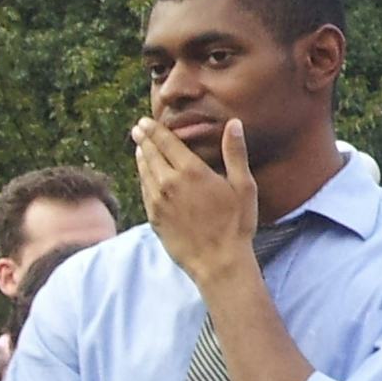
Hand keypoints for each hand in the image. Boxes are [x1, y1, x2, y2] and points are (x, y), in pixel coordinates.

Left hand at [132, 116, 259, 288]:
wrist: (218, 260)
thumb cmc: (237, 223)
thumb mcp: (244, 186)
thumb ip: (235, 153)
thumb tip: (234, 124)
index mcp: (191, 172)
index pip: (167, 143)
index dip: (155, 130)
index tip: (145, 120)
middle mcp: (169, 183)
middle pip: (151, 154)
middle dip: (143, 139)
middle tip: (137, 128)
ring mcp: (158, 201)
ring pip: (144, 172)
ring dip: (141, 156)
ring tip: (139, 147)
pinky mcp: (154, 217)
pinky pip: (144, 191)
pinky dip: (142, 177)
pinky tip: (144, 174)